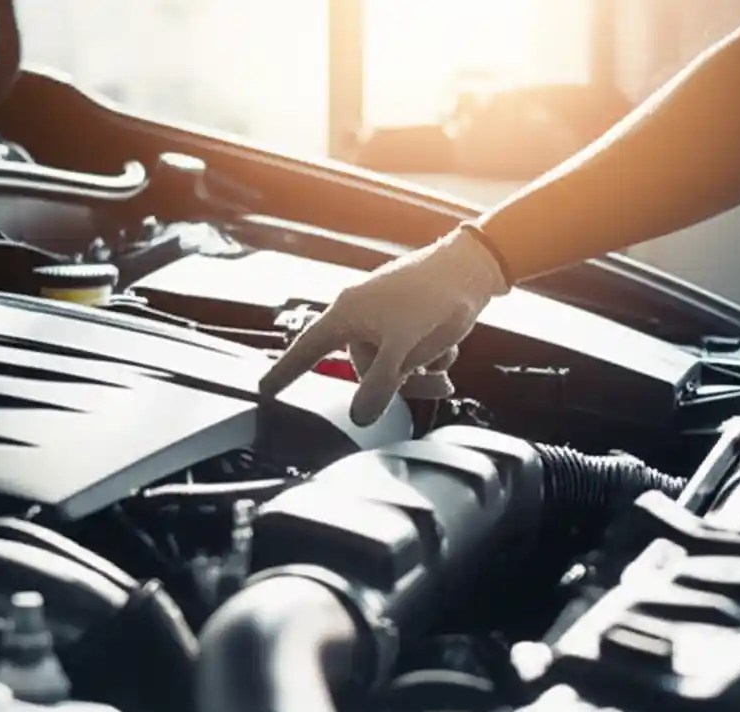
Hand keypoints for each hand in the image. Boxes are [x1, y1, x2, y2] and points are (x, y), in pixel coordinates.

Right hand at [259, 225, 509, 425]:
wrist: (475, 266)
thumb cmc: (435, 296)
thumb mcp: (405, 347)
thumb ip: (380, 383)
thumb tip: (360, 417)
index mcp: (347, 314)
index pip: (307, 350)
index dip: (285, 373)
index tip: (265, 391)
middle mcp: (360, 314)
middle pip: (365, 367)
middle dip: (400, 381)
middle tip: (436, 383)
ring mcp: (384, 314)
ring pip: (392, 362)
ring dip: (420, 370)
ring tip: (446, 366)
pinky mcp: (406, 315)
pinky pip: (408, 349)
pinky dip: (429, 355)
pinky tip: (448, 347)